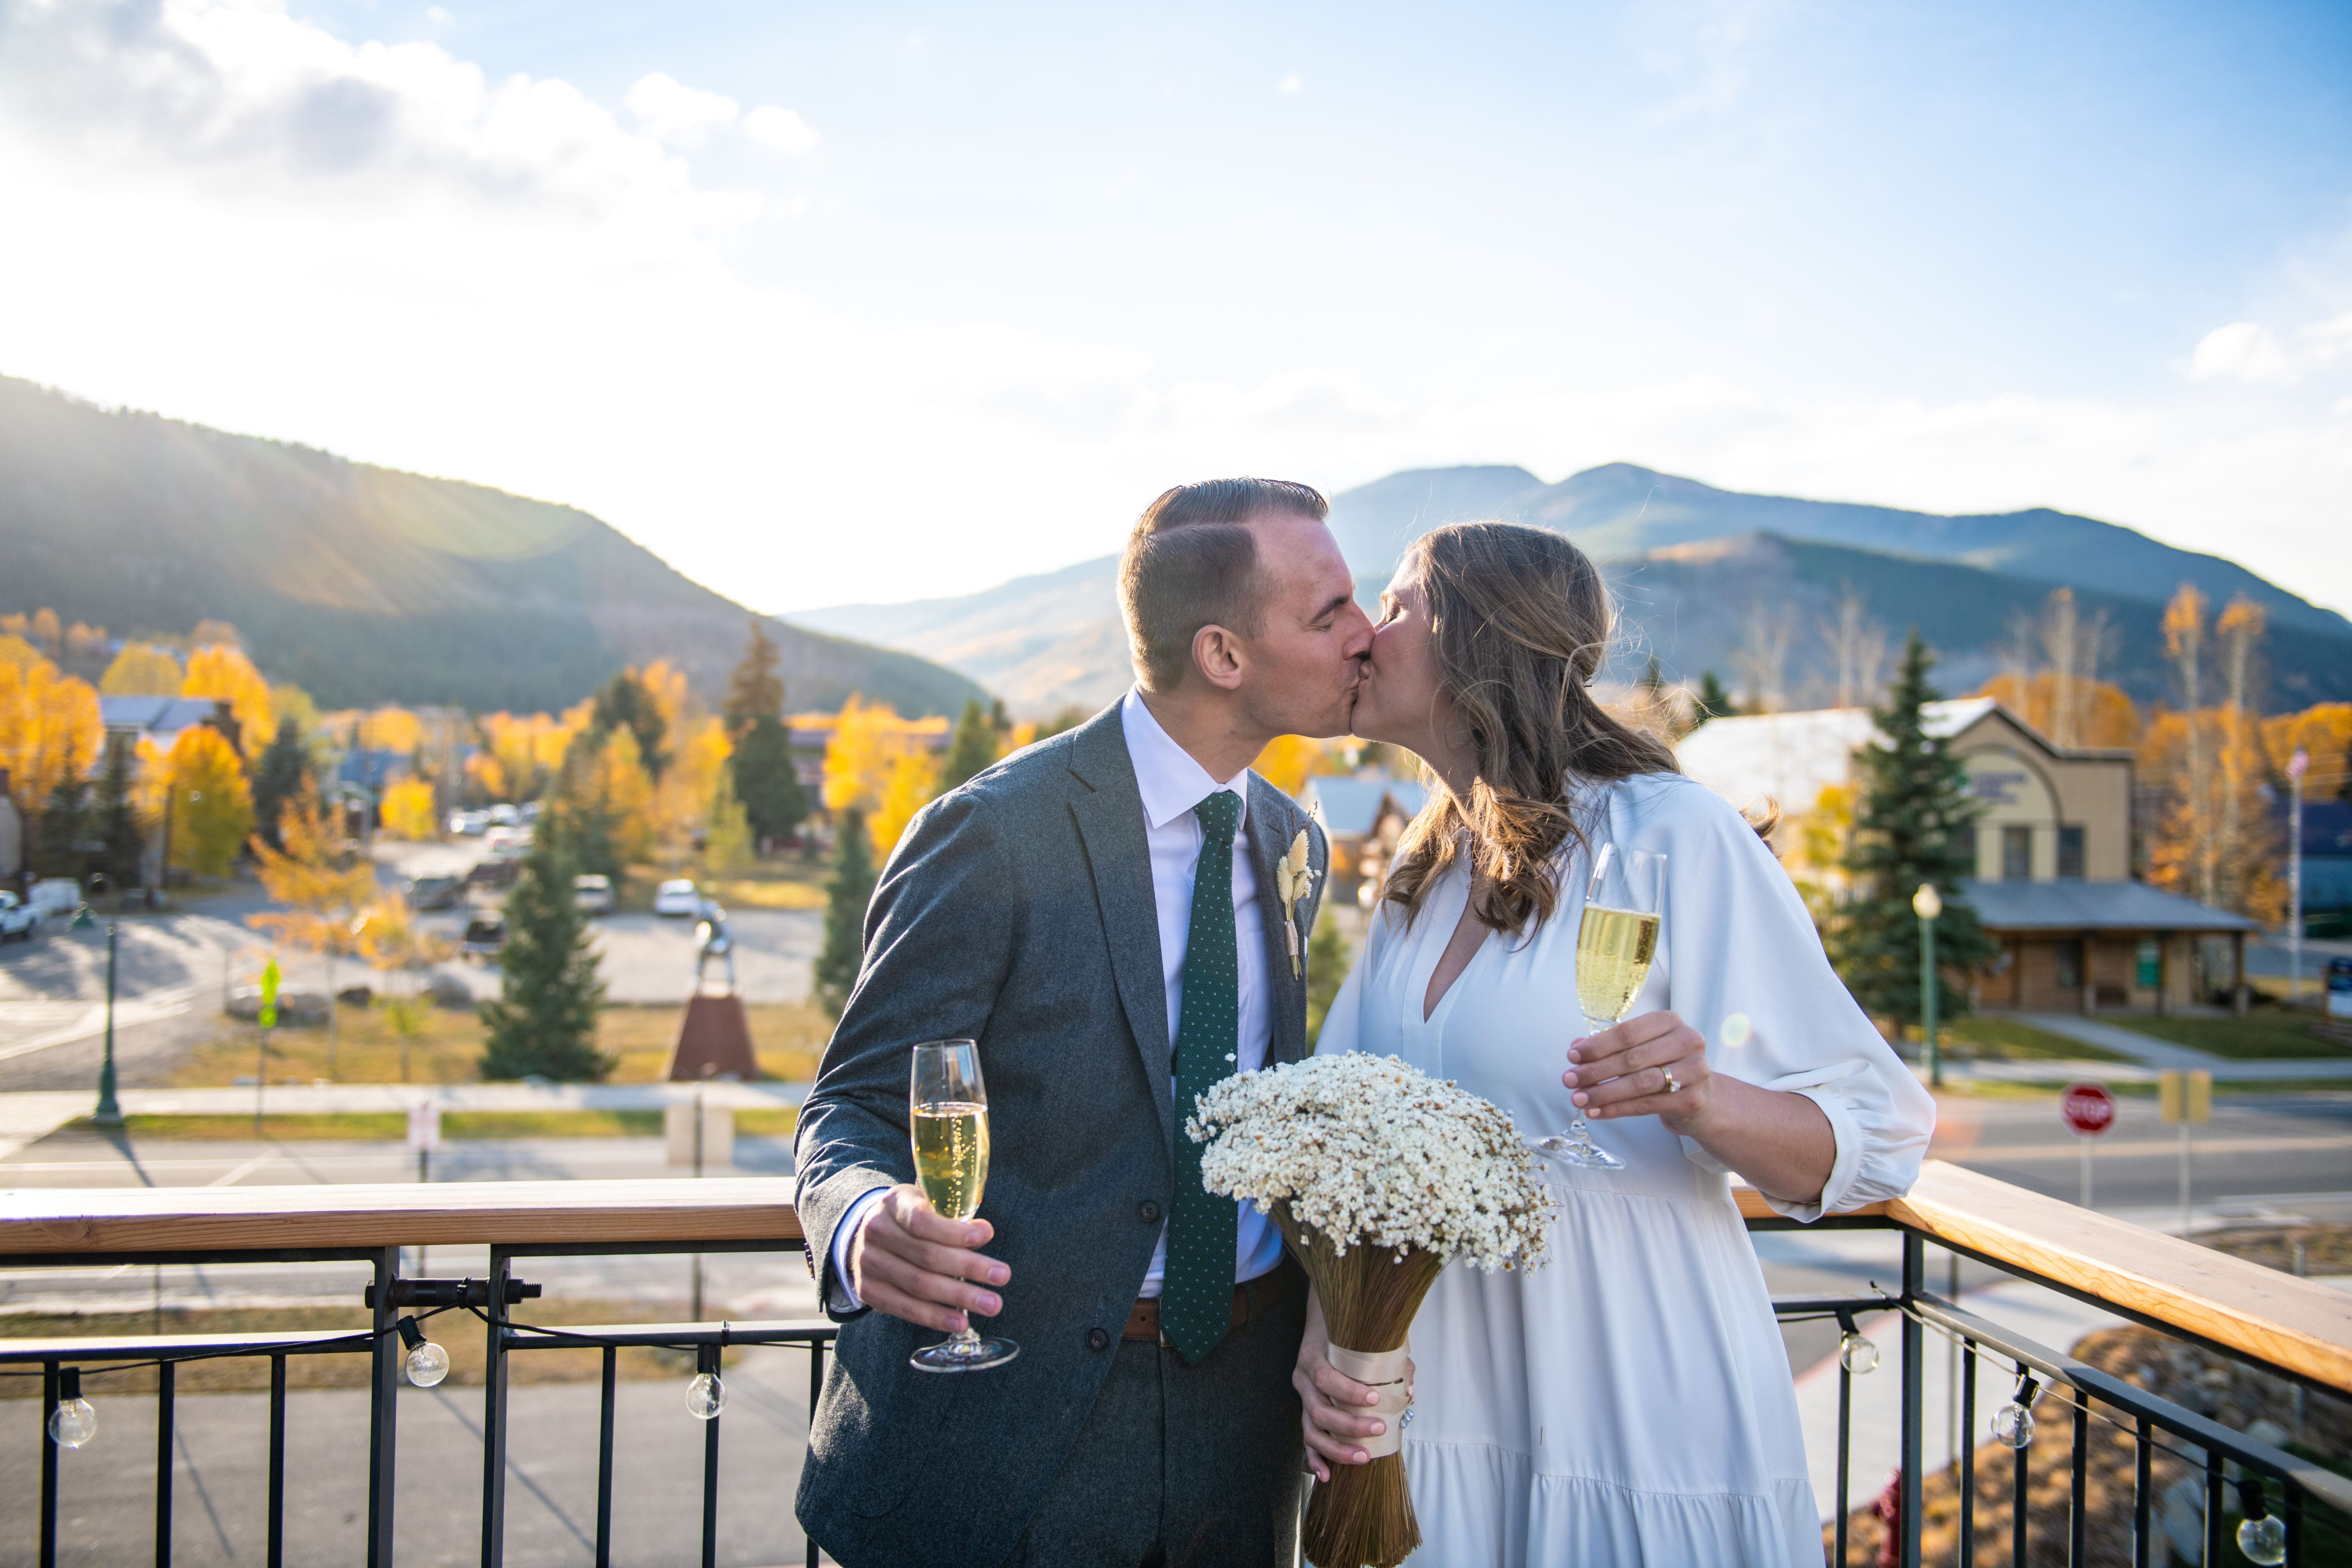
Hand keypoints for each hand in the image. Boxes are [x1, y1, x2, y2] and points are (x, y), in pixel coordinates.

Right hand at [845, 1185, 1007, 1333]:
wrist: (864, 1236)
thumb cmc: (908, 1219)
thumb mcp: (927, 1205)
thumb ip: (953, 1218)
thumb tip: (984, 1233)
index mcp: (894, 1203)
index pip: (921, 1219)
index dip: (953, 1232)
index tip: (985, 1236)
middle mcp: (876, 1232)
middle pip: (926, 1255)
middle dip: (969, 1268)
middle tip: (1002, 1276)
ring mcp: (868, 1264)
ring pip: (919, 1284)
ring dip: (959, 1297)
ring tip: (991, 1304)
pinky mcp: (869, 1291)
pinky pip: (905, 1308)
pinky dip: (935, 1317)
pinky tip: (960, 1321)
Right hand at [1294, 1289, 1413, 1481]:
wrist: (1321, 1327)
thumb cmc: (1347, 1336)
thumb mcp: (1365, 1340)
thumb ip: (1388, 1362)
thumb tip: (1408, 1392)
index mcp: (1313, 1358)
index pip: (1326, 1378)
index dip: (1348, 1391)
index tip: (1375, 1399)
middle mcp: (1303, 1380)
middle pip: (1318, 1410)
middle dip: (1349, 1425)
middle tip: (1378, 1428)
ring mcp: (1302, 1399)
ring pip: (1310, 1430)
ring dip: (1336, 1448)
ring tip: (1363, 1457)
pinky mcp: (1304, 1414)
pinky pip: (1306, 1441)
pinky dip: (1315, 1460)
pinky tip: (1326, 1475)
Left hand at [1564, 1010, 1713, 1136]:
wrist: (1702, 1099)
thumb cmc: (1665, 1067)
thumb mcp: (1641, 1050)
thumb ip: (1610, 1046)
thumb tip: (1575, 1047)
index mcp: (1670, 1022)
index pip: (1628, 1032)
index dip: (1597, 1046)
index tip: (1572, 1056)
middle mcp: (1687, 1041)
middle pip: (1632, 1058)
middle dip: (1595, 1071)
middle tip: (1569, 1080)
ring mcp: (1694, 1071)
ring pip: (1639, 1083)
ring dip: (1603, 1093)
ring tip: (1578, 1099)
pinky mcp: (1693, 1099)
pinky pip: (1646, 1105)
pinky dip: (1617, 1109)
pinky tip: (1596, 1112)